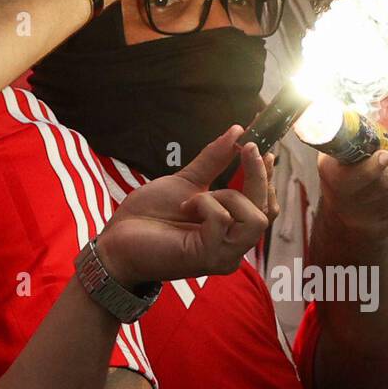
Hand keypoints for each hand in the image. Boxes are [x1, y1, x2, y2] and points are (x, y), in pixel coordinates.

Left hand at [97, 128, 270, 285]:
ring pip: (254, 219)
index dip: (267, 177)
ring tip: (196, 198)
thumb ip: (214, 160)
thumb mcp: (187, 181)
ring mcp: (224, 255)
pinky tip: (185, 207)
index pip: (266, 206)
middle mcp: (234, 246)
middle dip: (258, 175)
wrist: (120, 238)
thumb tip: (237, 132)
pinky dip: (204, 204)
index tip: (260, 146)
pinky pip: (223, 219)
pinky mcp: (209, 256)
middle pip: (267, 211)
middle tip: (246, 148)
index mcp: (231, 229)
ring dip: (227, 196)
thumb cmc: (151, 216)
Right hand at [318, 142, 387, 239]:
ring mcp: (364, 222)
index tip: (385, 154)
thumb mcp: (339, 151)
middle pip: (385, 185)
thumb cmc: (346, 169)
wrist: (345, 213)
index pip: (353, 178)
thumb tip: (359, 107)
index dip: (373, 167)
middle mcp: (345, 204)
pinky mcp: (384, 231)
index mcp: (332, 178)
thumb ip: (350, 134)